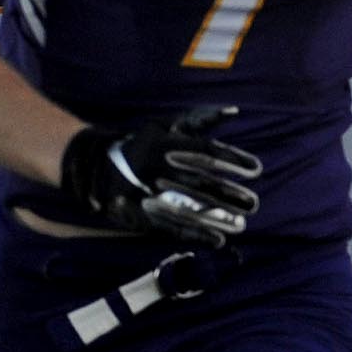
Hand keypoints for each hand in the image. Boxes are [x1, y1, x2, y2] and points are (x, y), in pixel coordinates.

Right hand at [56, 107, 259, 248]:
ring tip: (242, 224)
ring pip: (186, 207)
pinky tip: (218, 241)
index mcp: (163, 145)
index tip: (257, 170)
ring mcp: (143, 194)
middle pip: (198, 183)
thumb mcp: (166, 126)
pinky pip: (168, 227)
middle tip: (254, 203)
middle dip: (228, 194)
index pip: (204, 152)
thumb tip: (235, 111)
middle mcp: (154, 169)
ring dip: (215, 218)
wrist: (94, 164)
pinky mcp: (136, 215)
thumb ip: (201, 119)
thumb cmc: (143, 143)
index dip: (232, 160)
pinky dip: (194, 235)